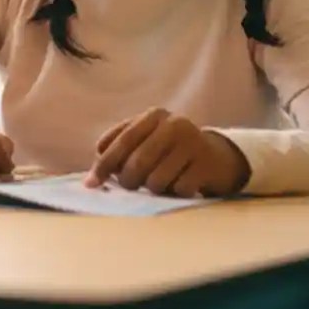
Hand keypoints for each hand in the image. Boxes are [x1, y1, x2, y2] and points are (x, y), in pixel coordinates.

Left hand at [85, 107, 250, 196]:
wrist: (217, 157)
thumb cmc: (169, 152)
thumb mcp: (145, 142)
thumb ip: (118, 152)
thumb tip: (92, 178)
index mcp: (153, 116)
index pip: (122, 141)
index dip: (104, 164)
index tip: (91, 184)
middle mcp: (174, 124)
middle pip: (137, 163)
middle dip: (128, 182)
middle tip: (131, 187)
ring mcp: (193, 144)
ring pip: (156, 181)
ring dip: (154, 189)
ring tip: (162, 182)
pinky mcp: (207, 165)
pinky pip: (179, 190)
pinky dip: (175, 193)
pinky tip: (182, 183)